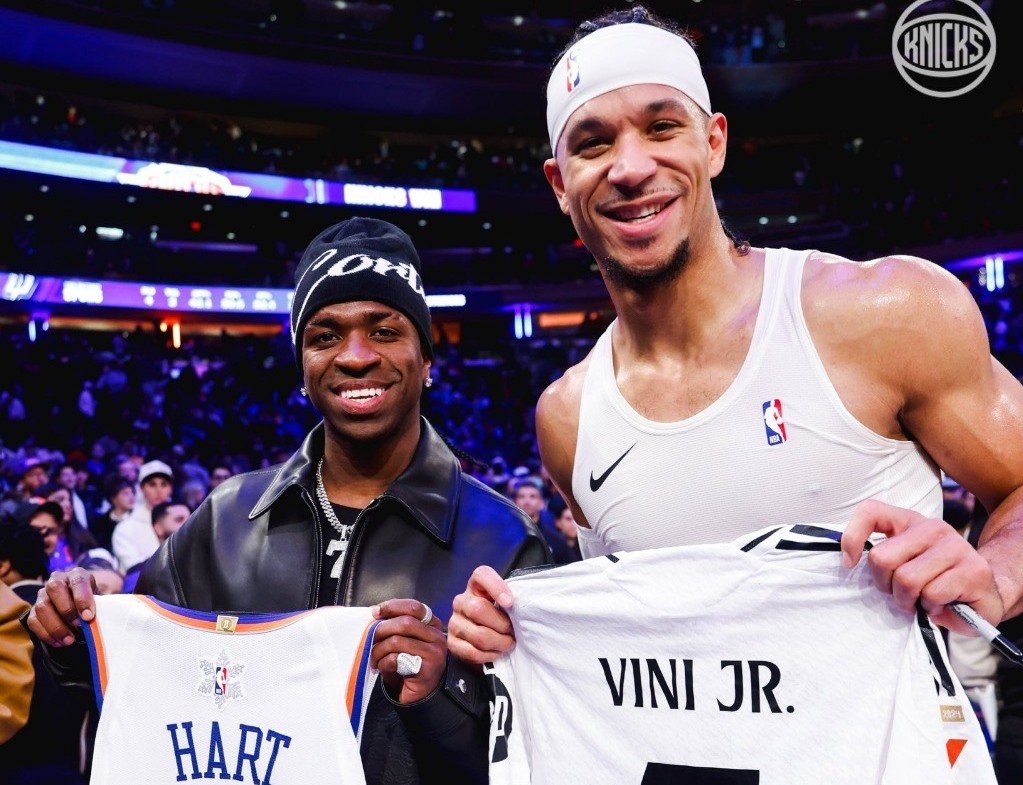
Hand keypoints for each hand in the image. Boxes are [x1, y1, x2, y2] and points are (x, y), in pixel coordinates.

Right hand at [25, 568, 97, 646]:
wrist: (80, 609)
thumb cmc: (93, 604)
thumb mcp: (101, 601)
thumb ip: (100, 606)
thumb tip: (98, 618)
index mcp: (77, 575)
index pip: (78, 581)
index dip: (82, 598)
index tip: (89, 616)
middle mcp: (57, 580)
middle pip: (54, 588)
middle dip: (66, 609)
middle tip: (78, 625)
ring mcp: (43, 595)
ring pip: (42, 607)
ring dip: (56, 626)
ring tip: (70, 640)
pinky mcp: (34, 610)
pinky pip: (34, 621)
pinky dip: (46, 634)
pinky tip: (60, 642)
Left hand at [370, 599, 445, 703]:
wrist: (418, 696)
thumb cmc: (407, 665)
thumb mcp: (403, 641)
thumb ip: (395, 626)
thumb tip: (375, 612)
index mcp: (432, 625)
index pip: (414, 607)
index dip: (393, 607)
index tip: (375, 612)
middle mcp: (437, 637)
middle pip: (405, 623)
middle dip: (381, 629)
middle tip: (368, 639)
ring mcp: (434, 653)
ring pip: (397, 641)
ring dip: (378, 650)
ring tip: (373, 658)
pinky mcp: (426, 669)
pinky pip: (396, 659)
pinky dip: (383, 663)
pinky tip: (382, 668)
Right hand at [447, 565, 515, 665]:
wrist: (485, 639)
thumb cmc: (500, 617)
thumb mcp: (506, 604)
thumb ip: (511, 600)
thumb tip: (520, 607)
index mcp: (475, 586)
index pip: (481, 575)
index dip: (496, 587)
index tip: (509, 603)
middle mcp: (461, 601)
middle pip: (478, 609)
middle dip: (501, 624)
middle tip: (512, 631)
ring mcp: (454, 622)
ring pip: (478, 635)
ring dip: (499, 643)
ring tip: (507, 643)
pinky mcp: (452, 643)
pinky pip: (472, 652)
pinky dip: (489, 655)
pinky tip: (496, 652)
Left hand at [840, 499, 1003, 633]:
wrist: (985, 594)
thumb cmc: (934, 580)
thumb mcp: (903, 563)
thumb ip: (882, 557)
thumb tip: (848, 561)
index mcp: (909, 521)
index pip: (871, 512)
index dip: (852, 537)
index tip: (849, 563)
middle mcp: (932, 527)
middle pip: (882, 558)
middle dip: (885, 585)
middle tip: (899, 593)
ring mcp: (955, 547)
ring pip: (907, 580)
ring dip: (908, 601)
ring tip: (921, 600)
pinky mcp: (973, 570)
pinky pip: (932, 594)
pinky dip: (930, 607)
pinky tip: (941, 604)